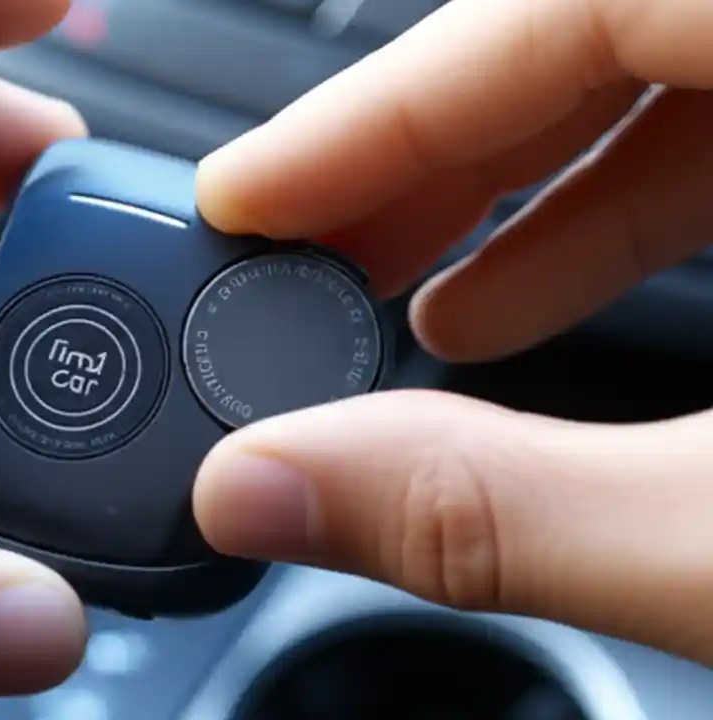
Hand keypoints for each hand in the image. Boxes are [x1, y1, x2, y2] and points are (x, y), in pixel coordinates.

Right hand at [192, 0, 712, 662]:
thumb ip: (500, 511)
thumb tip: (268, 489)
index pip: (572, 1)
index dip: (382, 103)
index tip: (248, 196)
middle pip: (592, 30)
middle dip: (425, 158)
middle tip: (304, 264)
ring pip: (660, 77)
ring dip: (515, 193)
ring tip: (412, 311)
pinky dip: (618, 217)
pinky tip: (525, 313)